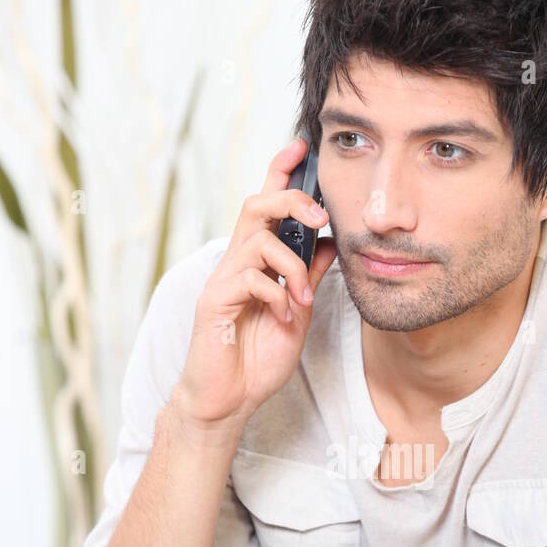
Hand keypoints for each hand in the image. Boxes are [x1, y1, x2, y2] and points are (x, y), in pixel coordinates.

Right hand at [172, 137, 337, 433]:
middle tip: (320, 217)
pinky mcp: (214, 302)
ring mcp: (223, 281)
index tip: (301, 146)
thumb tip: (332, 243)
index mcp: (255, 261)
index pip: (265, 205)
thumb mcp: (297, 312)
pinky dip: (277, 295)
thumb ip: (310, 277)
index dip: (280, 172)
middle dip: (291, 200)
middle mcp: (236, 263)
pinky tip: (284, 318)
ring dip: (292, 266)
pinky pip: (251, 278)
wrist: (229, 400)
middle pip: (256, 205)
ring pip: (257, 239)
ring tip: (303, 299)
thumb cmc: (257, 358)